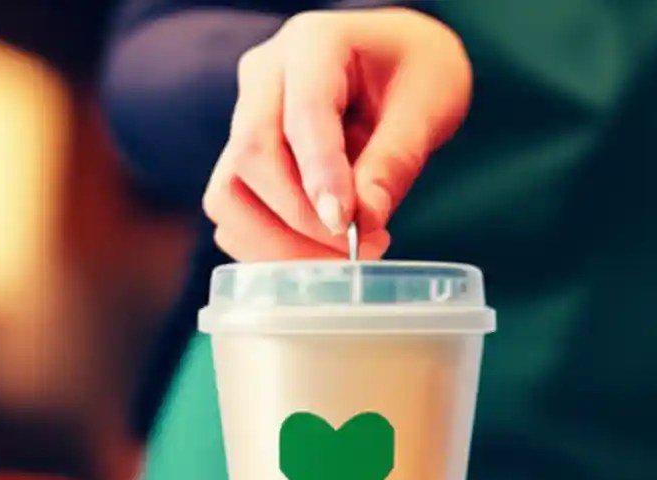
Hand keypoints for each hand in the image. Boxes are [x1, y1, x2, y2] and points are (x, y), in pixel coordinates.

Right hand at [202, 8, 471, 260]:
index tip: (345, 228)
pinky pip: (232, 212)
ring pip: (227, 193)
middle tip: (355, 250)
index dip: (319, 177)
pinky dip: (265, 245)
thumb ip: (395, 161)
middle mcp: (263, 75)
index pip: (302, 115)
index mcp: (314, 43)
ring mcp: (243, 116)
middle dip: (298, 218)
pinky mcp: (238, 157)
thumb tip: (363, 222)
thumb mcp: (429, 106)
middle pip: (250, 156)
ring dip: (274, 242)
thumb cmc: (416, 73)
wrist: (394, 64)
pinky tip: (314, 252)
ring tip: (337, 259)